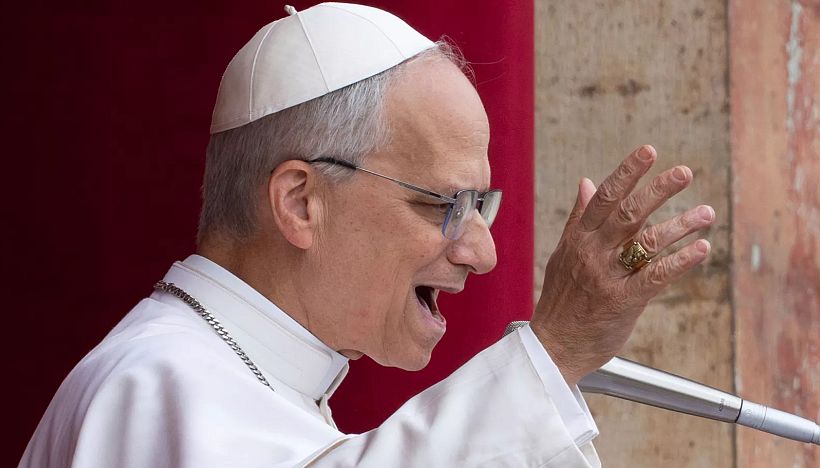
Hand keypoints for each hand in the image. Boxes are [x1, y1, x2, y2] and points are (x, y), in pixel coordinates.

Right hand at [531, 145, 714, 385]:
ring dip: (680, 224)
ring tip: (706, 212)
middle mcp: (592, 253)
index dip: (627, 172)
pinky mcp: (622, 301)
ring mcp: (607, 277)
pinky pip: (655, 276)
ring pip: (647, 242)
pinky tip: (701, 248)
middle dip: (658, 189)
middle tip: (685, 172)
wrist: (552, 347)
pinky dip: (680, 261)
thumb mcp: (562, 255)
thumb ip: (578, 219)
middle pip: (628, 213)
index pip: (604, 197)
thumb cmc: (560, 301)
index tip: (649, 151)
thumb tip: (585, 182)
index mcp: (578, 239)